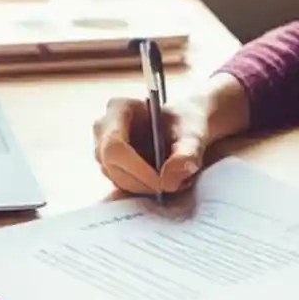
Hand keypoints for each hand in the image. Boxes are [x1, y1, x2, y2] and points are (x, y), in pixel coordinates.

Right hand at [92, 72, 249, 195]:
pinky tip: (162, 182)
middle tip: (172, 187)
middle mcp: (104, 129)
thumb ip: (188, 153)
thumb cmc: (187, 123)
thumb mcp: (194, 134)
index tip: (162, 184)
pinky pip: (121, 186)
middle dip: (142, 183)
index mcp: (118, 109)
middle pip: (112, 166)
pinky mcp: (110, 167)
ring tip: (171, 180)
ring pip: (116, 179)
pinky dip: (143, 190)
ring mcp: (104, 150)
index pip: (115, 145)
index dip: (136, 169)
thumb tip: (170, 179)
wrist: (186, 129)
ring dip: (144, 188)